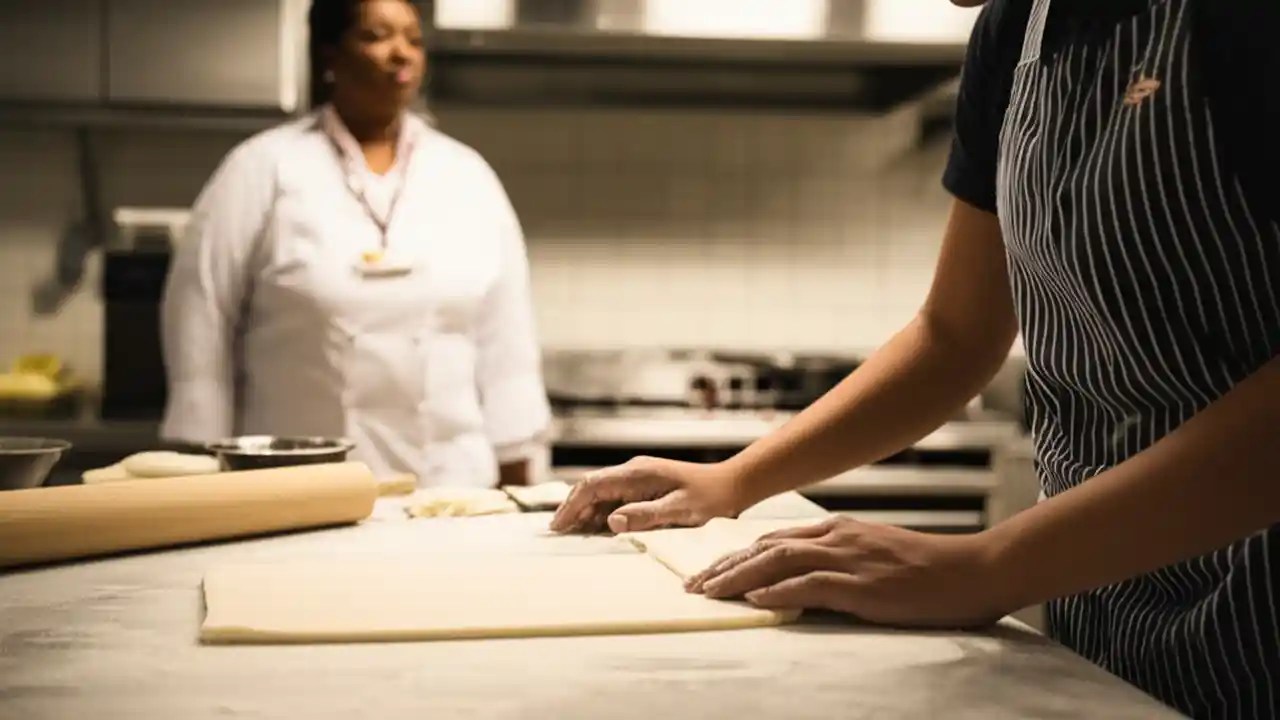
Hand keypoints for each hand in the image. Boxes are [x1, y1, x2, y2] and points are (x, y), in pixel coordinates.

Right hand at [549, 457, 742, 534]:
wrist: (732, 484)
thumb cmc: (710, 498)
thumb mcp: (679, 510)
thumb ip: (645, 515)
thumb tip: (611, 522)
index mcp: (637, 474)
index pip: (592, 486)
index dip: (572, 506)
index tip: (558, 526)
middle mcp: (633, 472)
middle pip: (591, 486)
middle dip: (572, 508)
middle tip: (557, 531)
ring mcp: (638, 478)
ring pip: (600, 492)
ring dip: (584, 511)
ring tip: (571, 532)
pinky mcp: (644, 486)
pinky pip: (614, 497)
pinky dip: (600, 512)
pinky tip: (595, 528)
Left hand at [687, 517, 1011, 628]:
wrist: (972, 570)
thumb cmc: (928, 568)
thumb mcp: (874, 553)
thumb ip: (838, 558)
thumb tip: (800, 575)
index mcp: (838, 529)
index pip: (774, 539)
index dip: (737, 555)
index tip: (709, 571)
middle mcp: (837, 537)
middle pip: (766, 547)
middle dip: (725, 566)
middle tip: (693, 585)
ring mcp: (850, 559)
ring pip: (780, 561)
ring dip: (739, 577)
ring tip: (710, 593)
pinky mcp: (863, 585)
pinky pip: (812, 585)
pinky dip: (780, 591)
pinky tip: (757, 601)